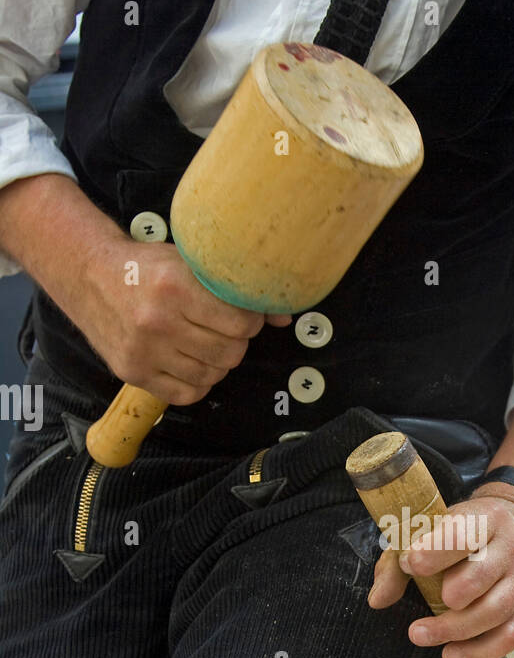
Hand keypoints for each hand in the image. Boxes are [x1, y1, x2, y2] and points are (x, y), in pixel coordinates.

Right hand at [80, 233, 292, 404]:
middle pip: (229, 353)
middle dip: (235, 343)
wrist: (88, 274)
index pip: (240, 324)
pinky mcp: (133, 372)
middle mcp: (158, 321)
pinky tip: (190, 362)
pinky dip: (197, 383)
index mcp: (175, 286)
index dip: (250, 322)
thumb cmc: (147, 267)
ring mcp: (144, 351)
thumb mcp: (190, 263)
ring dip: (217, 363)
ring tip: (205, 344)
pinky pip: (186, 394)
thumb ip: (234, 288)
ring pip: (211, 376)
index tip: (242, 316)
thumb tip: (282, 316)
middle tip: (224, 331)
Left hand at [367, 490, 513, 657]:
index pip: (462, 534)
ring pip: (496, 610)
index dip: (432, 553)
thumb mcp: (429, 533)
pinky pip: (512, 635)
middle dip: (445, 603)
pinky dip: (481, 651)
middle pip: (481, 577)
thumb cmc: (462, 533)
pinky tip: (452, 654)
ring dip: (456, 631)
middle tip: (416, 619)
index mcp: (486, 518)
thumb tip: (377, 599)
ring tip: (422, 637)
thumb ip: (398, 563)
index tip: (409, 565)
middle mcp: (512, 545)